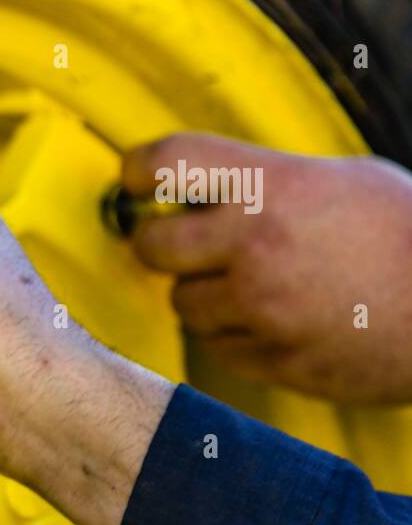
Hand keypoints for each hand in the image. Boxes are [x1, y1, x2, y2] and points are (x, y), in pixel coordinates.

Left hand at [123, 134, 411, 403]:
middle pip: (151, 246)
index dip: (140, 172)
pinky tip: (282, 321)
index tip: (140, 182)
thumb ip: (262, 183)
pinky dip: (237, 336)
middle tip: (188, 245)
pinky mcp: (276, 362)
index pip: (167, 163)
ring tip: (260, 285)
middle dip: (164, 245)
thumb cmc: (405, 232)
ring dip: (206, 296)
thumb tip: (193, 190)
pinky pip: (220, 348)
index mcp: (272, 186)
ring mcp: (264, 310)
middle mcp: (257, 247)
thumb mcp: (341, 180)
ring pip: (183, 303)